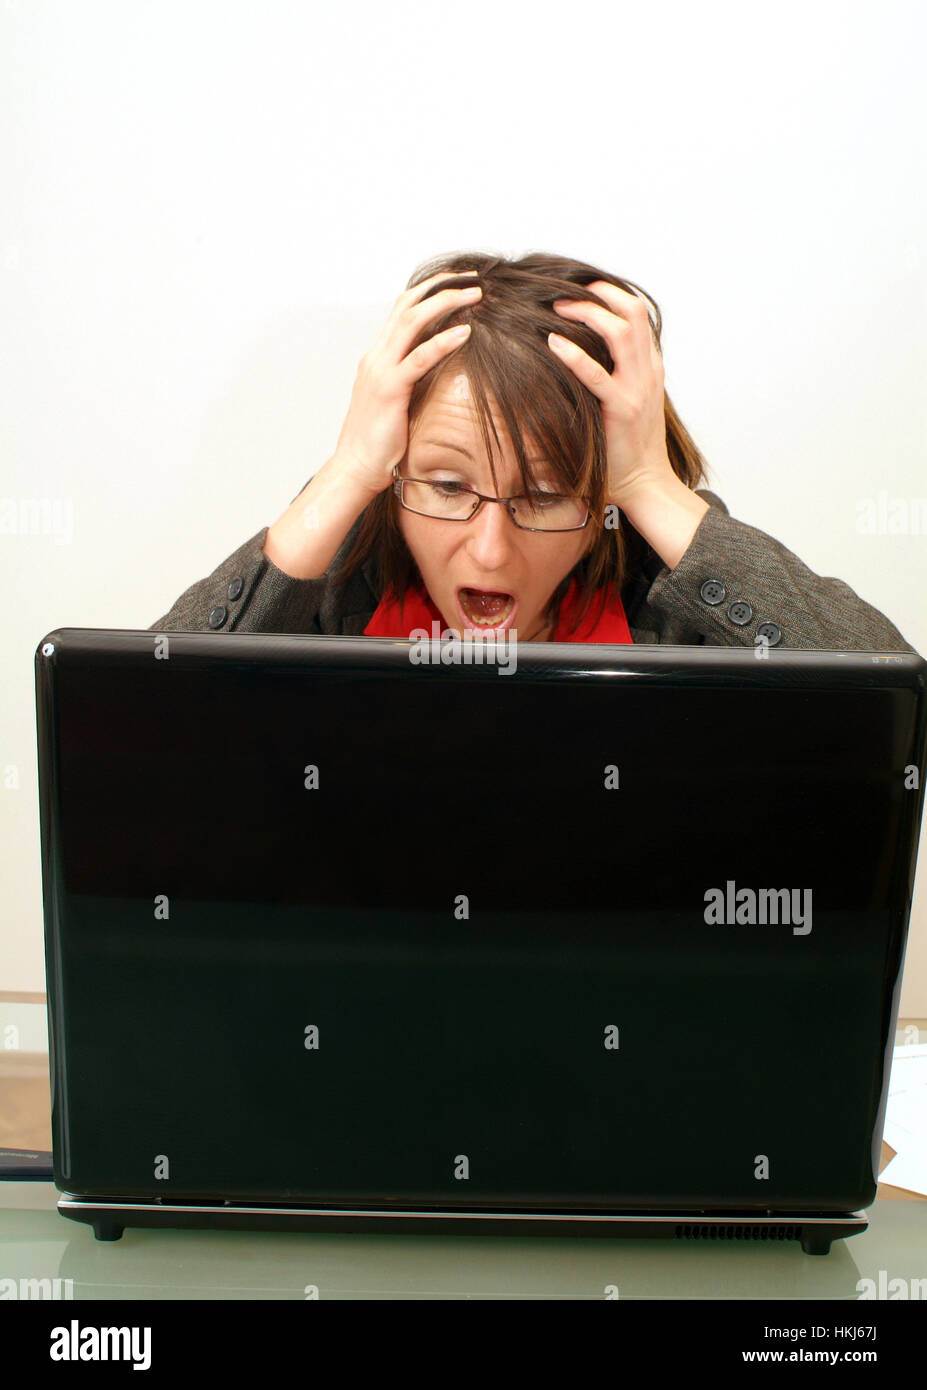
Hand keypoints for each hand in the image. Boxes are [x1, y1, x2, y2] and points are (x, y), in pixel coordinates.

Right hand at [333, 270, 481, 497]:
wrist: (356, 467)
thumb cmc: (378, 442)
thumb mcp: (395, 402)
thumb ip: (409, 381)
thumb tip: (435, 373)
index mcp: (377, 358)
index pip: (402, 310)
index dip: (429, 291)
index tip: (457, 282)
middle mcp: (376, 357)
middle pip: (407, 306)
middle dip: (440, 286)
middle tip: (472, 278)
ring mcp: (380, 371)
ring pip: (412, 322)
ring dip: (445, 303)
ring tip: (474, 295)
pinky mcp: (390, 390)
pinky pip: (419, 358)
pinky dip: (443, 341)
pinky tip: (466, 332)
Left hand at [548, 281, 673, 505]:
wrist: (645, 483)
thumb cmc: (629, 446)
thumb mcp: (631, 400)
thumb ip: (618, 374)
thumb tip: (583, 353)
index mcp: (650, 366)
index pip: (638, 313)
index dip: (611, 292)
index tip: (583, 287)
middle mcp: (647, 371)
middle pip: (634, 311)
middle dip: (600, 292)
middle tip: (565, 292)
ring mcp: (637, 389)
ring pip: (622, 332)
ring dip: (588, 313)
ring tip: (559, 308)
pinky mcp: (621, 410)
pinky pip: (597, 375)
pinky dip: (574, 355)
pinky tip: (553, 343)